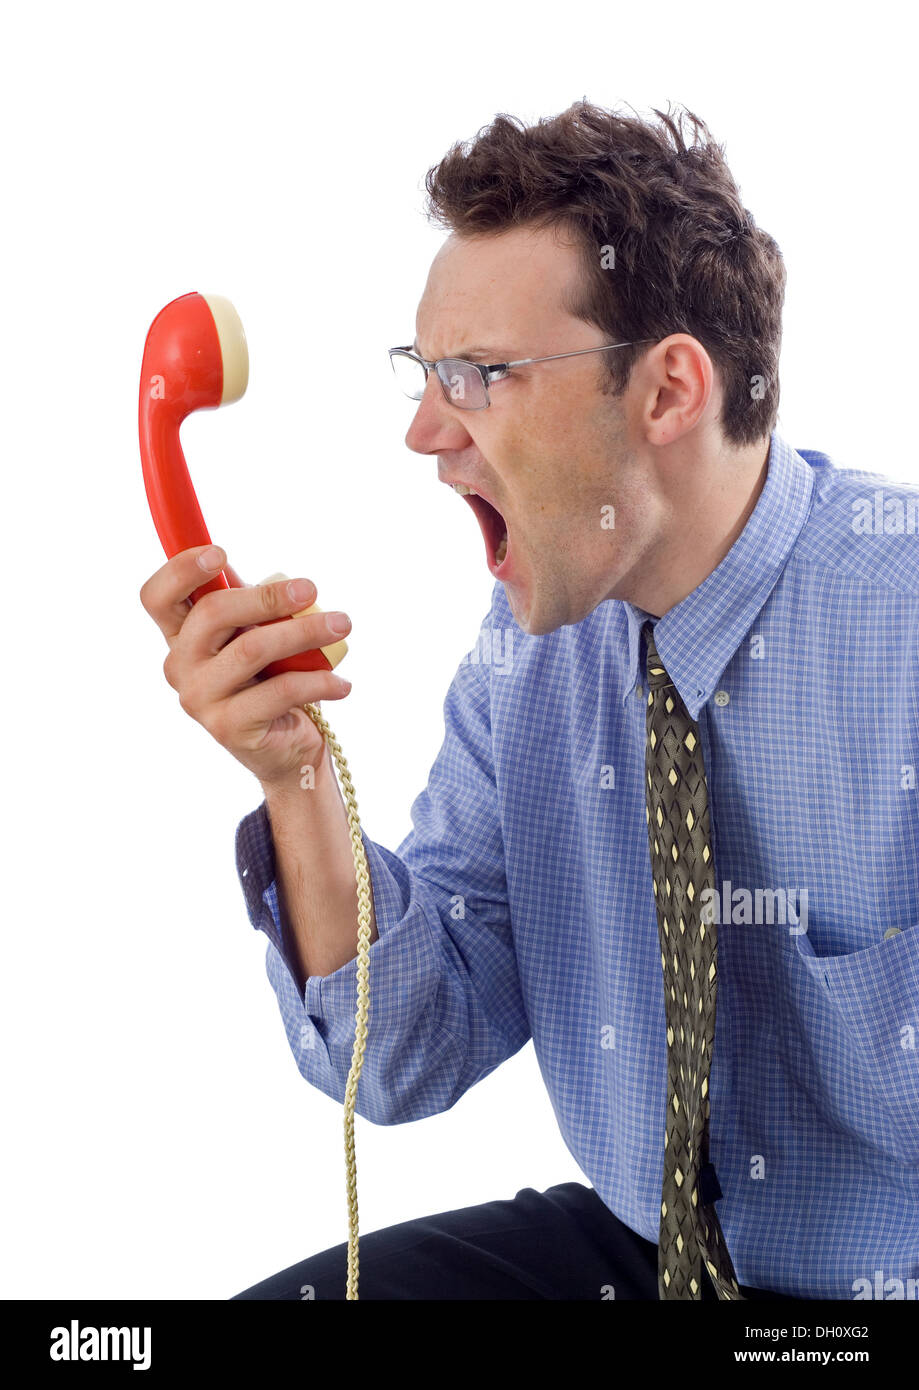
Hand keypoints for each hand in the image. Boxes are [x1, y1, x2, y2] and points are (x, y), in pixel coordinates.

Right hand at [140, 544, 351, 786]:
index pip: (156, 596)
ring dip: (304, 631)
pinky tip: (341, 683)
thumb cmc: (271, 678)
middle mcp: (180, 667)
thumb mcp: (255, 633)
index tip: (221, 552)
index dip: (181, 569)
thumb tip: (236, 561)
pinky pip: (280, 691)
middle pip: (211, 614)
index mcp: (180, 636)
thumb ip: (244, 600)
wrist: (287, 747)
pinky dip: (319, 681)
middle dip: (265, 596)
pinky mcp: (230, 727)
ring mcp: (200, 699)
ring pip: (251, 649)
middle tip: (311, 589)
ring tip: (342, 625)